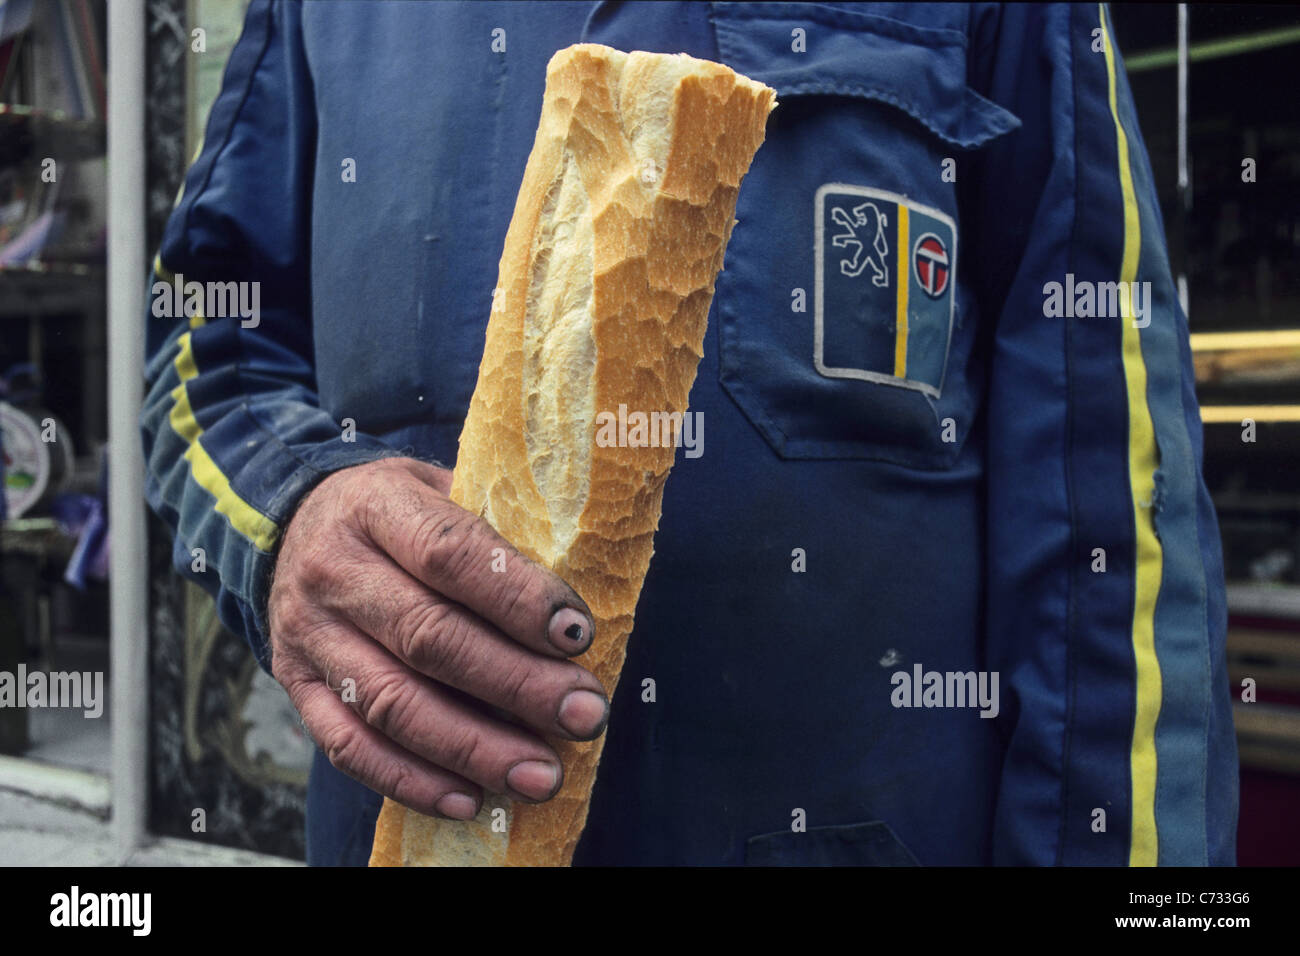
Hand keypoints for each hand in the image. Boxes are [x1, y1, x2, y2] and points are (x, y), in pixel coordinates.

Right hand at [267, 457, 607, 820]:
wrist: (297, 524)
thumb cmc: (403, 513)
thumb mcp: (443, 488)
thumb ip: (497, 534)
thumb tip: (571, 609)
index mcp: (376, 505)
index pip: (450, 553)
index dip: (518, 597)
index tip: (578, 634)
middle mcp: (333, 570)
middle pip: (429, 637)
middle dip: (517, 684)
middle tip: (584, 715)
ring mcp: (308, 634)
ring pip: (392, 703)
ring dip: (475, 748)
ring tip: (542, 774)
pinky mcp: (297, 687)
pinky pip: (349, 747)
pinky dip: (411, 781)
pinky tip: (471, 799)